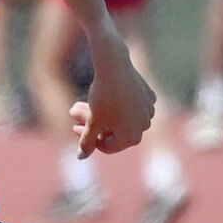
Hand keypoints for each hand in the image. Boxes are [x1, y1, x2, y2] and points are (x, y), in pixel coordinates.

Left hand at [69, 26, 154, 157]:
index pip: (107, 146)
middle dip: (92, 124)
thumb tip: (81, 158)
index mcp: (132, 138)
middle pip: (114, 131)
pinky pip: (130, 105)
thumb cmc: (103, 96)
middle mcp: (145, 126)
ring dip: (101, 113)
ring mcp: (149, 110)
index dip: (88, 139)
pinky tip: (104, 94)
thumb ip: (87, 141)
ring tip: (80, 104)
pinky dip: (116, 103)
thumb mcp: (92, 121)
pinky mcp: (148, 95)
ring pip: (120, 117)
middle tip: (73, 114)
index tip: (75, 127)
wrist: (114, 65)